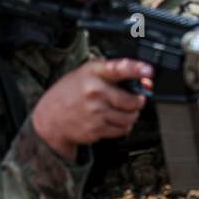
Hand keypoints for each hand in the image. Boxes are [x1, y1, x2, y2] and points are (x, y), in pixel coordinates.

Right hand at [32, 58, 151, 157]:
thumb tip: (145, 80)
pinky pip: (121, 130)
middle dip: (139, 101)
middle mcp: (94, 92)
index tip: (148, 70)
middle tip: (137, 99)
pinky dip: (123, 126)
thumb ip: (114, 73)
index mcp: (93, 73)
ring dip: (132, 115)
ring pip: (130, 117)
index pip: (118, 68)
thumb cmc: (71, 92)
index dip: (136, 68)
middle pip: (132, 100)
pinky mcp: (96, 129)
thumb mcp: (87, 72)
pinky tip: (114, 120)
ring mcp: (95, 112)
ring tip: (124, 110)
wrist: (50, 118)